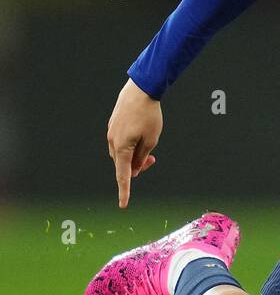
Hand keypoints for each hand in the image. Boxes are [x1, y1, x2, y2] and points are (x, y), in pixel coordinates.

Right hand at [107, 77, 162, 207]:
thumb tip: (134, 168)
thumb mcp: (151, 140)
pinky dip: (130, 144)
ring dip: (134, 154)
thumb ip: (142, 157)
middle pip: (123, 164)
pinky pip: (120, 141)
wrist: (141, 89)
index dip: (124, 191)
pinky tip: (140, 135)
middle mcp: (112, 141)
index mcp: (122, 148)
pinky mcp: (113, 125)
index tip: (123, 205)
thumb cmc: (149, 115)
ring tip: (149, 145)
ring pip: (121, 152)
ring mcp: (111, 132)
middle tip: (153, 160)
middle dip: (137, 166)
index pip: (123, 175)